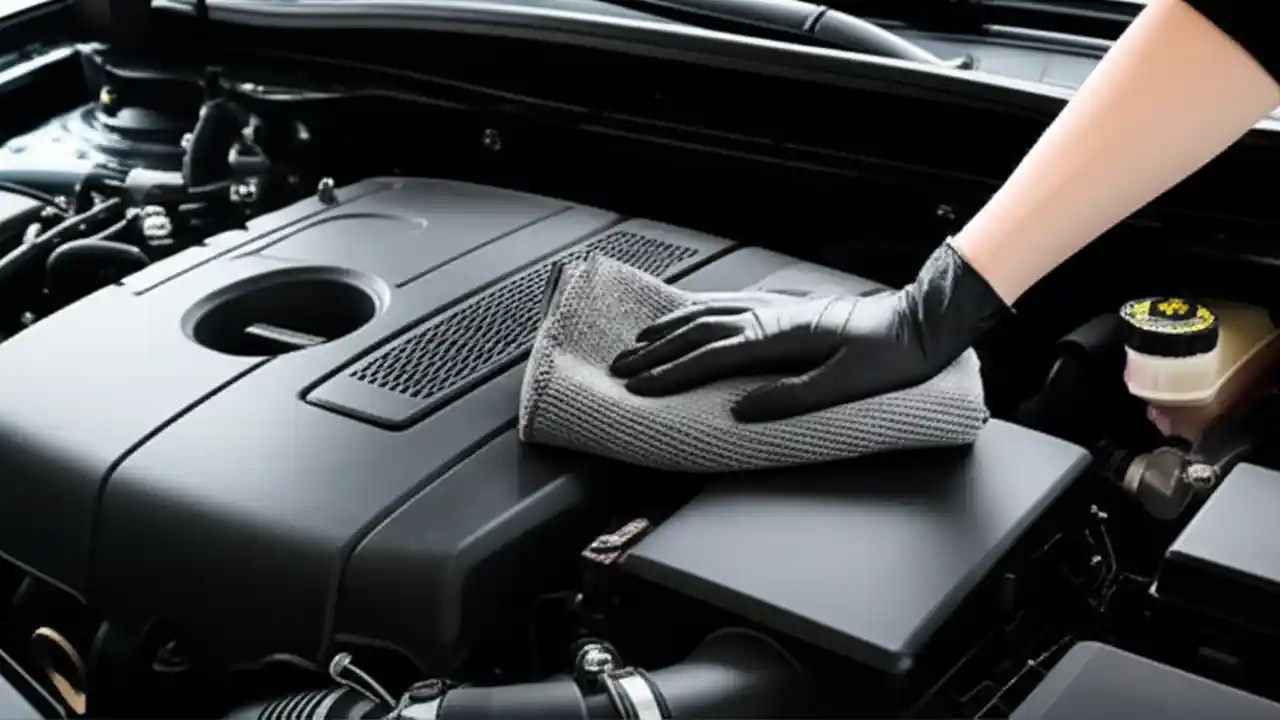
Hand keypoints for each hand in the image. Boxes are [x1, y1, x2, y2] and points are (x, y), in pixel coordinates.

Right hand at [610, 242, 1008, 421]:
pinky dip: (699, 308)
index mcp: (780, 336)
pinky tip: (690, 314)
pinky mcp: (787, 307)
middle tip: (621, 367)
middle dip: (656, 351)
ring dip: (671, 326)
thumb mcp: (846, 385)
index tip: (638, 387)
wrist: (921, 324)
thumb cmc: (891, 357)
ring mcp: (777, 307)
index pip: (710, 355)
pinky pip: (730, 303)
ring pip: (709, 311)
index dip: (670, 373)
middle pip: (699, 330)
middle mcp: (771, 316)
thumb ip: (791, 398)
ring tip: (639, 340)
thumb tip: (742, 410)